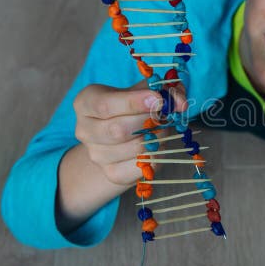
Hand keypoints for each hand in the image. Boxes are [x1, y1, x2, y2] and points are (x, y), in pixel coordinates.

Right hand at [72, 81, 188, 185]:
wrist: (122, 137)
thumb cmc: (133, 108)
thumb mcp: (144, 91)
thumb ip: (164, 91)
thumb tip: (180, 102)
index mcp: (86, 102)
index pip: (105, 105)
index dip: (134, 102)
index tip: (159, 100)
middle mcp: (84, 130)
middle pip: (118, 130)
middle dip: (149, 122)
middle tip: (164, 115)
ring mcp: (96, 154)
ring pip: (133, 149)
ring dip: (156, 138)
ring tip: (160, 129)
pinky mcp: (111, 173)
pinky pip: (140, 167)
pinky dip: (156, 155)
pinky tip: (156, 145)